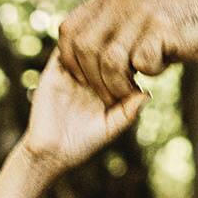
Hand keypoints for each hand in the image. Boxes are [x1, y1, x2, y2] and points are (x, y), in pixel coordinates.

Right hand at [23, 51, 144, 171]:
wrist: (50, 152)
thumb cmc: (83, 145)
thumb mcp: (110, 129)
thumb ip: (128, 112)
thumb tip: (147, 93)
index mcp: (108, 87)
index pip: (122, 63)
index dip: (130, 58)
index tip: (136, 61)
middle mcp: (91, 77)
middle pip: (104, 48)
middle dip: (112, 46)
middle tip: (119, 52)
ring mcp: (72, 72)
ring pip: (83, 44)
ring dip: (91, 45)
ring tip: (98, 57)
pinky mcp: (53, 72)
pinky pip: (62, 50)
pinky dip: (70, 48)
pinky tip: (79, 60)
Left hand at [59, 0, 197, 104]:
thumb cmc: (176, 25)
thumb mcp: (136, 20)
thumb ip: (111, 33)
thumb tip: (81, 60)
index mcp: (108, 0)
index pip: (68, 31)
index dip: (70, 60)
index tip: (85, 81)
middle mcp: (120, 2)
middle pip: (84, 49)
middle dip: (94, 81)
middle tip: (111, 96)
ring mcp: (141, 13)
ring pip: (110, 61)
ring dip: (118, 85)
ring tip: (133, 91)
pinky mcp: (163, 27)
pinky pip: (143, 63)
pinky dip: (150, 74)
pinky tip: (162, 67)